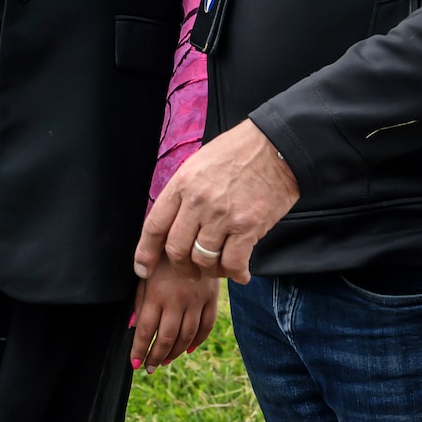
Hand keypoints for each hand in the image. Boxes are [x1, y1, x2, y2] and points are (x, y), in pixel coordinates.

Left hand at [129, 256, 219, 371]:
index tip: (135, 363)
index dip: (139, 349)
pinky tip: (187, 349)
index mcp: (156, 293)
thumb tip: (132, 327)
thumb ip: (140, 300)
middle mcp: (177, 300)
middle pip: (166, 338)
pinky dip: (197, 341)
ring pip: (186, 336)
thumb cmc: (162, 255)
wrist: (194, 234)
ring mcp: (196, 301)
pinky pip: (206, 326)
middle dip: (155, 356)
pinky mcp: (211, 299)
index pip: (145, 330)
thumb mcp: (146, 273)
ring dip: (174, 352)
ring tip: (164, 361)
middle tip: (149, 367)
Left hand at [133, 119, 300, 285]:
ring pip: (203, 260)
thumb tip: (172, 222)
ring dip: (209, 271)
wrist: (278, 147)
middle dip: (181, 267)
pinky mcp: (248, 227)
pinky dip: (235, 274)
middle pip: (176, 250)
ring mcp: (223, 216)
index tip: (144, 268)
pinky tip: (239, 273)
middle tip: (189, 271)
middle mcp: (198, 202)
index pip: (154, 226)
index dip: (146, 253)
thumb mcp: (199, 163)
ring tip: (218, 268)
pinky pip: (233, 263)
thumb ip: (184, 192)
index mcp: (182, 184)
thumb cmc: (238, 153)